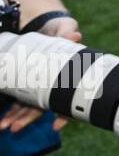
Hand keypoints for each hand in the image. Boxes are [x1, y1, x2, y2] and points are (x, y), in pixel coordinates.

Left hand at [0, 16, 81, 133]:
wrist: (50, 27)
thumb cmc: (61, 30)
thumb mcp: (65, 28)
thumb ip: (67, 33)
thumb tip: (75, 35)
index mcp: (67, 76)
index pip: (68, 98)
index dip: (64, 114)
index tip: (55, 126)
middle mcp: (54, 84)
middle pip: (42, 106)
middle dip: (28, 118)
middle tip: (15, 128)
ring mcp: (40, 85)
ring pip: (29, 106)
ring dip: (17, 118)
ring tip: (4, 127)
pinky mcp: (27, 82)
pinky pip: (19, 99)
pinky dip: (13, 110)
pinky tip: (4, 120)